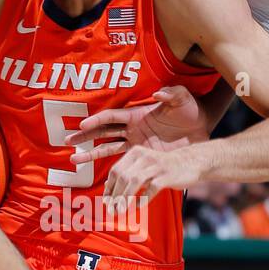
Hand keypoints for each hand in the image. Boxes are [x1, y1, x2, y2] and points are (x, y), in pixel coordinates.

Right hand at [66, 85, 206, 165]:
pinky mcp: (143, 156)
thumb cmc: (191, 109)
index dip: (96, 121)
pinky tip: (99, 176)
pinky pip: (123, 162)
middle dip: (85, 136)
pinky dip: (112, 168)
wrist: (202, 127)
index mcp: (137, 114)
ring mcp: (136, 143)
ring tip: (73, 160)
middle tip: (66, 140)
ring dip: (90, 153)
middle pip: (103, 132)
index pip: (111, 117)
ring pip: (107, 148)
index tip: (81, 126)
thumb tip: (157, 94)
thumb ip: (171, 94)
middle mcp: (132, 129)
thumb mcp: (182, 98)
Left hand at [104, 141, 204, 204]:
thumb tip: (107, 187)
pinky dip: (142, 199)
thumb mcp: (143, 167)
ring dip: (125, 198)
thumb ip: (126, 174)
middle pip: (123, 177)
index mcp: (135, 153)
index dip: (109, 188)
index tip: (106, 202)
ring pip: (134, 181)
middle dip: (115, 195)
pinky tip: (137, 206)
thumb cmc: (163, 167)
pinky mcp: (167, 176)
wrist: (190, 162)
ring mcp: (156, 166)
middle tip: (112, 210)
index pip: (116, 171)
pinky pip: (151, 188)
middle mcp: (144, 157)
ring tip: (121, 210)